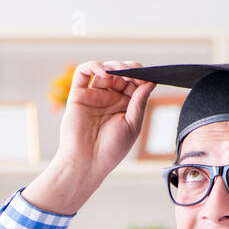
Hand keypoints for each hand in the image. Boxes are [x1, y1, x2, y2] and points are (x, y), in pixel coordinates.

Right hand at [54, 60, 155, 179]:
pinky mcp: (78, 94)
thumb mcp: (133, 125)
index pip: (135, 82)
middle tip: (132, 74)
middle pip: (120, 73)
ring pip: (104, 70)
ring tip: (118, 71)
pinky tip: (103, 71)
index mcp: (125, 106)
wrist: (87, 162)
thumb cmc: (111, 149)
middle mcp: (109, 99)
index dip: (141, 76)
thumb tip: (150, 81)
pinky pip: (83, 73)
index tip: (146, 77)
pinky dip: (93, 66)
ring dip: (113, 65)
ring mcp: (94, 95)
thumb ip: (140, 102)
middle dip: (128, 69)